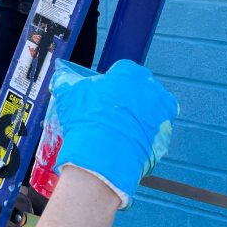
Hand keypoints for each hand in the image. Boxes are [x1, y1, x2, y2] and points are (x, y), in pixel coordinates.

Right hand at [52, 59, 178, 208]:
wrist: (102, 155)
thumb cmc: (87, 118)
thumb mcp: (69, 94)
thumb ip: (67, 81)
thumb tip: (62, 78)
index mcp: (131, 73)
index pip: (123, 71)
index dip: (111, 82)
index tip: (102, 94)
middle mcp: (152, 91)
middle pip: (140, 90)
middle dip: (128, 98)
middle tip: (110, 112)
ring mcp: (162, 115)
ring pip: (151, 112)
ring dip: (139, 118)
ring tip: (118, 130)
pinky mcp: (164, 139)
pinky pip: (154, 135)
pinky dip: (143, 139)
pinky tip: (126, 145)